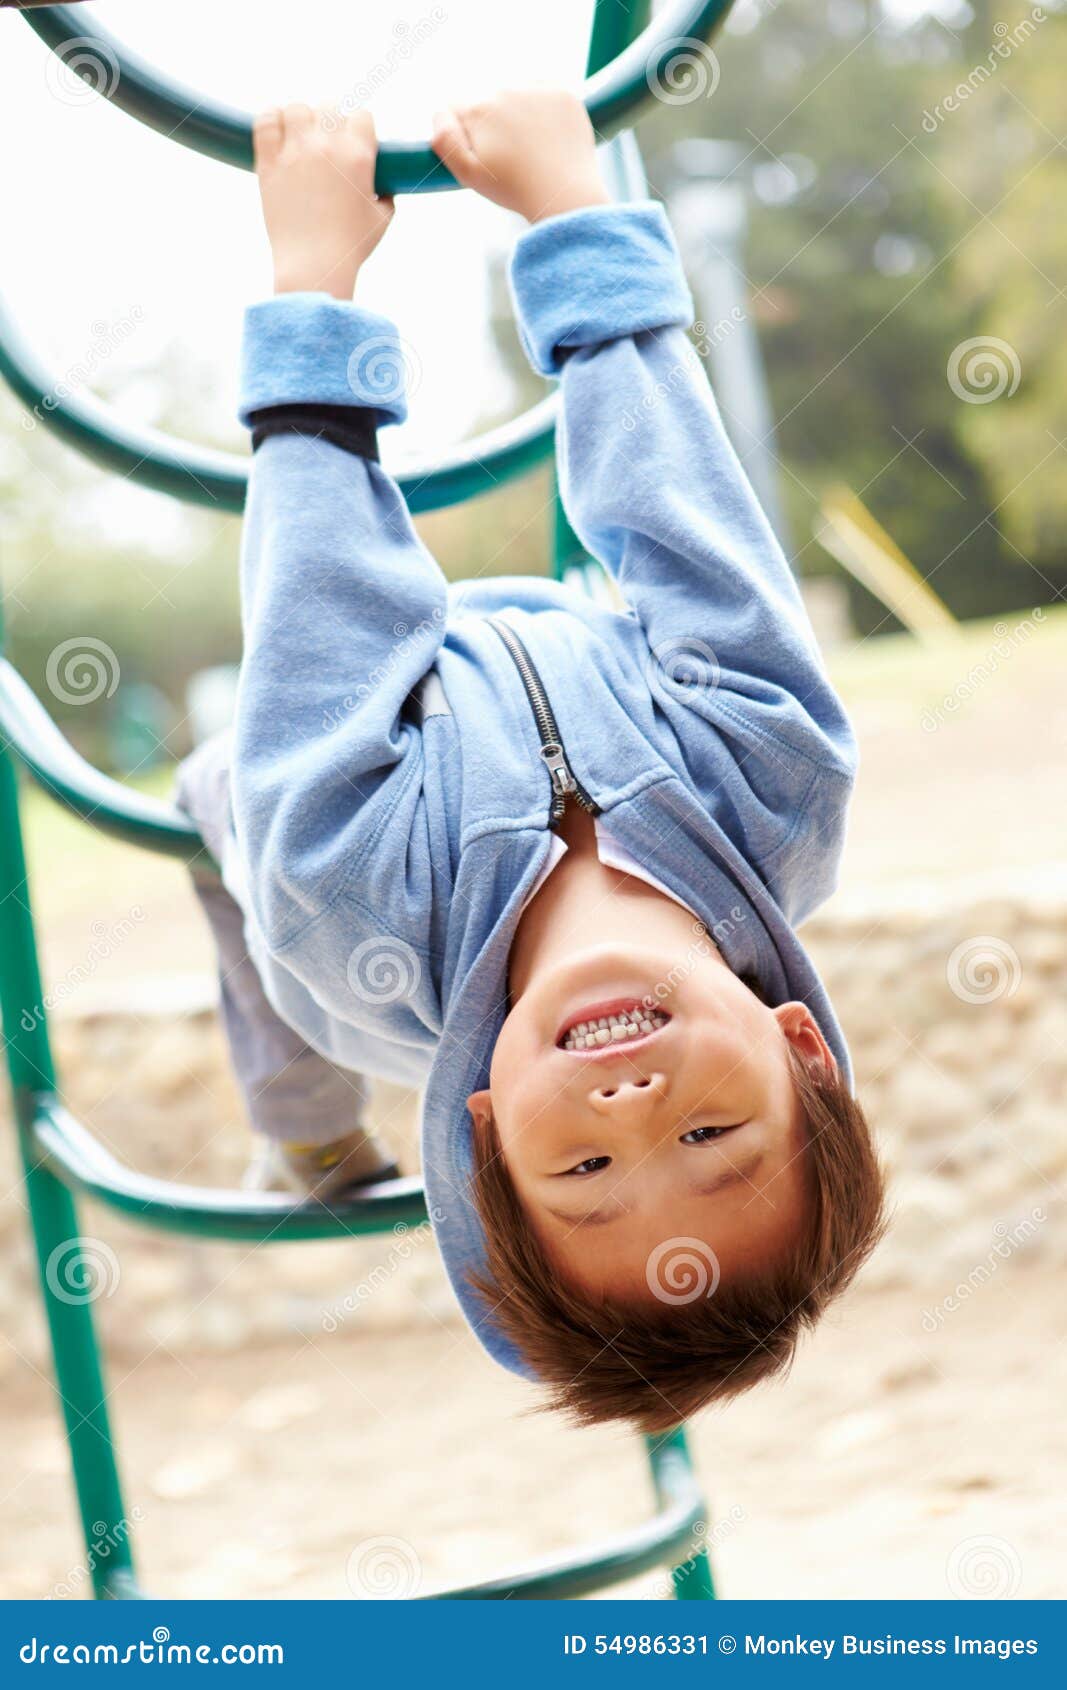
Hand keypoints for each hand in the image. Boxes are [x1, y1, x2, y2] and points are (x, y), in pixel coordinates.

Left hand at [253, 105, 394, 299]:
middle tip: (326, 142)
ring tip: (300, 137)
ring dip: (301, 119)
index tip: (354, 142)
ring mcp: (295, 153)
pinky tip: (277, 132)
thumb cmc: (350, 247)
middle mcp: (327, 147)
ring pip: (297, 108)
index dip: (360, 128)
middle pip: (330, 106)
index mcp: (358, 156)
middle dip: (331, 121)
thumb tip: (384, 186)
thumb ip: (387, 195)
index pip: (362, 115)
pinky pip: (265, 121)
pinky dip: (271, 120)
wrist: (313, 267)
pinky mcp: (268, 164)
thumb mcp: (381, 221)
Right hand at [431, 90, 609, 222]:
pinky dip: (543, 106)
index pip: (456, 107)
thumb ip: (445, 141)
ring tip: (529, 146)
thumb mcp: (468, 174)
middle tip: (510, 155)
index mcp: (477, 109)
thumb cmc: (514, 188)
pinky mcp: (562, 91)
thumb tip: (439, 113)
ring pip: (514, 92)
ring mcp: (535, 87)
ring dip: (516, 111)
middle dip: (491, 121)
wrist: (565, 193)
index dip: (465, 133)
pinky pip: (543, 90)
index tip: (483, 153)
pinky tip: (546, 133)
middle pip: (486, 99)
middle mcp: (504, 88)